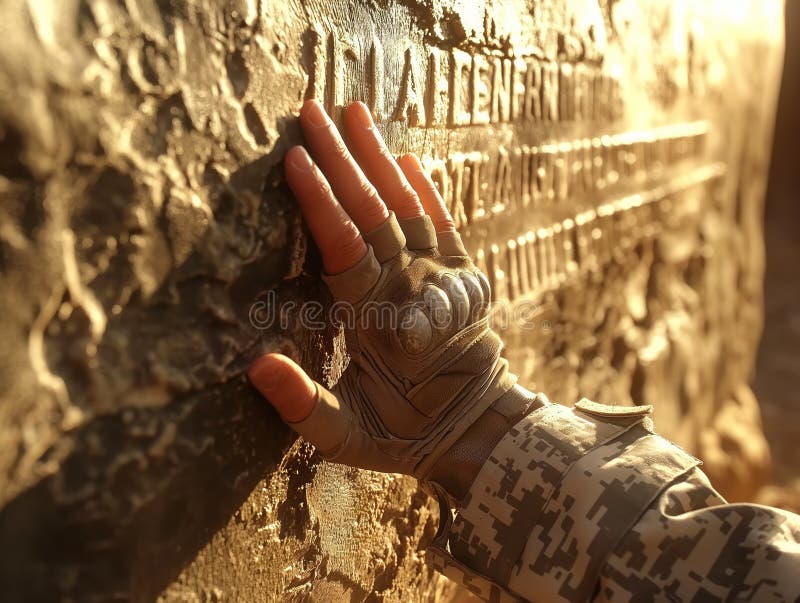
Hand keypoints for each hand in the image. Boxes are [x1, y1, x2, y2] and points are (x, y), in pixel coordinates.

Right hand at [248, 100, 529, 493]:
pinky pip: (444, 222)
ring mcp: (441, 276)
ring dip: (380, 158)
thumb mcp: (347, 438)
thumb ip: (302, 405)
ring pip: (408, 205)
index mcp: (377, 319)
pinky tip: (408, 156)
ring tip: (355, 112)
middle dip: (340, 158)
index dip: (318, 201)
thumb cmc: (405, 434)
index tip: (294, 157)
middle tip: (312, 110)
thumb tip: (256, 365)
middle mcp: (412, 287)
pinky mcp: (460, 275)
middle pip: (373, 211)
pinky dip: (427, 188)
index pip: (345, 247)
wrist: (478, 431)